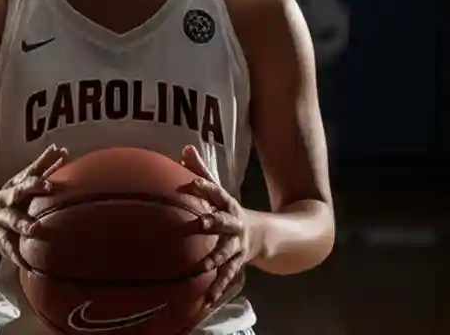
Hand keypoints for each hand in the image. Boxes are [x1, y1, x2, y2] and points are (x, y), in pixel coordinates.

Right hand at [0, 143, 68, 270]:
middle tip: (49, 187)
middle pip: (20, 191)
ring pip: (12, 219)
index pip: (31, 172)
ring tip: (34, 229)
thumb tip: (63, 150)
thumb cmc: (12, 197)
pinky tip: (28, 265)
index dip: (43, 165)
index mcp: (16, 185)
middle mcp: (7, 198)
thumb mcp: (23, 181)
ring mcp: (0, 217)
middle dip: (33, 188)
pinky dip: (17, 256)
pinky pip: (8, 247)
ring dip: (23, 223)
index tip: (57, 161)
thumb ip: (43, 167)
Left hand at [180, 145, 260, 305]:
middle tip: (201, 223)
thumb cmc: (230, 211)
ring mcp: (237, 245)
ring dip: (215, 258)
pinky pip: (226, 277)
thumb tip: (185, 148)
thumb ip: (201, 171)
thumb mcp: (219, 192)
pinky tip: (207, 300)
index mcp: (228, 205)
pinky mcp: (237, 263)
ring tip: (203, 267)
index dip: (204, 187)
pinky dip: (217, 289)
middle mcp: (234, 224)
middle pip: (224, 221)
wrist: (265, 235)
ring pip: (226, 252)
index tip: (191, 184)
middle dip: (213, 222)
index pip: (216, 192)